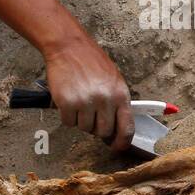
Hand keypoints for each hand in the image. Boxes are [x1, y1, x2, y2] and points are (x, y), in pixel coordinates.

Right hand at [43, 35, 134, 152]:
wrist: (69, 46)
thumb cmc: (92, 62)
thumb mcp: (114, 79)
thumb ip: (117, 102)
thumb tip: (116, 128)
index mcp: (120, 94)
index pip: (127, 128)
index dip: (122, 142)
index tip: (117, 147)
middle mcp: (105, 100)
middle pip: (103, 132)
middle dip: (96, 128)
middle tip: (91, 115)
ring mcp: (85, 102)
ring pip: (84, 128)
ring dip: (80, 119)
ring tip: (79, 101)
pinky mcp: (67, 103)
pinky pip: (68, 122)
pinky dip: (67, 115)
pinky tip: (68, 100)